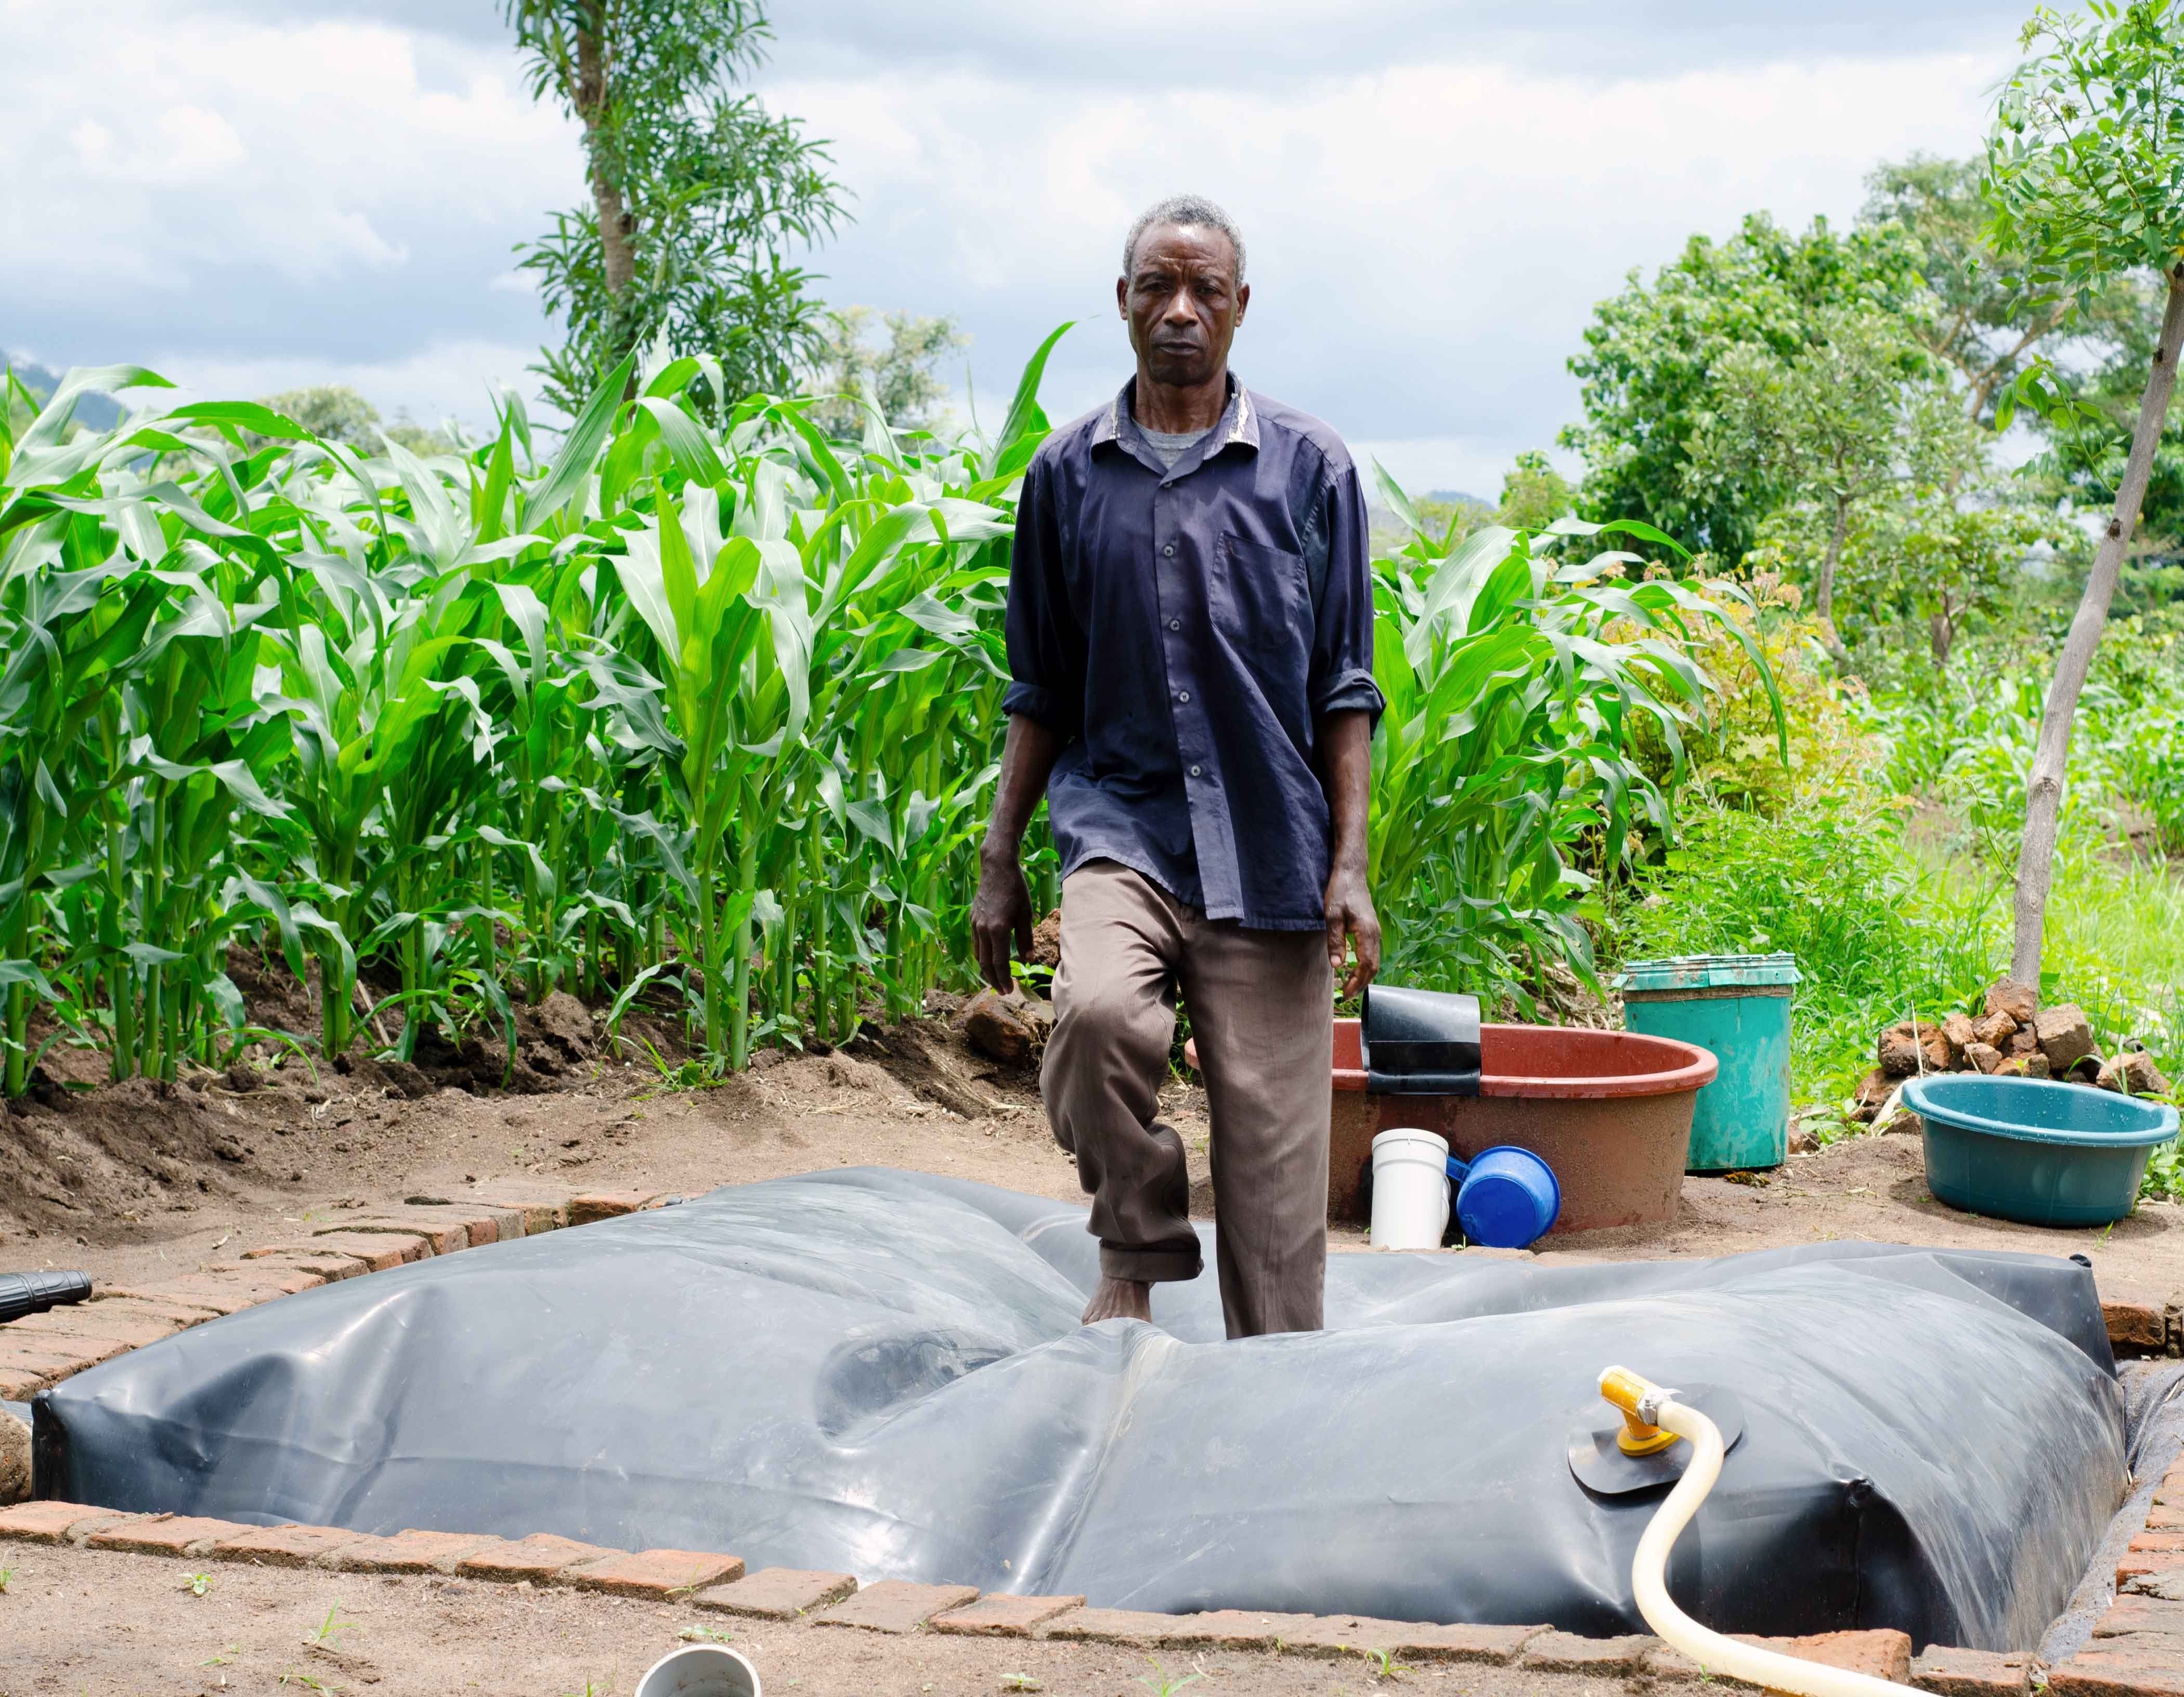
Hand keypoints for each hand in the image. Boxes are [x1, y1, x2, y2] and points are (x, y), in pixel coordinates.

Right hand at [972, 849, 1035, 991]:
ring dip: (986, 970)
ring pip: (978, 955)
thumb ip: (1026, 939)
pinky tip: (989, 960)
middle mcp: (983, 929)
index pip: (999, 962)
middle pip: (985, 963)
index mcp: (998, 929)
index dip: (1004, 979)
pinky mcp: (972, 919)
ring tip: (996, 980)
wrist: (996, 868)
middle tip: (1003, 992)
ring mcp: (975, 924)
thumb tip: (1028, 960)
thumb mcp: (1026, 914)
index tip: (1010, 991)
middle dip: (994, 980)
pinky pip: (976, 944)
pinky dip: (981, 956)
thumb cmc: (1016, 889)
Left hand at [1323, 861, 1380, 998]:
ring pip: (1373, 961)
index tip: (1345, 994)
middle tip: (1346, 995)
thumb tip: (1337, 966)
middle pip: (1373, 967)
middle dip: (1361, 984)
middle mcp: (1376, 934)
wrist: (1351, 873)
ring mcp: (1375, 932)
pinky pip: (1371, 953)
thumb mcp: (1332, 916)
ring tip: (1348, 986)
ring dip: (1363, 976)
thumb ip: (1335, 941)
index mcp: (1368, 933)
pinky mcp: (1371, 929)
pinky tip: (1352, 969)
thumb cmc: (1340, 892)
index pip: (1366, 966)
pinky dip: (1363, 966)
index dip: (1356, 982)